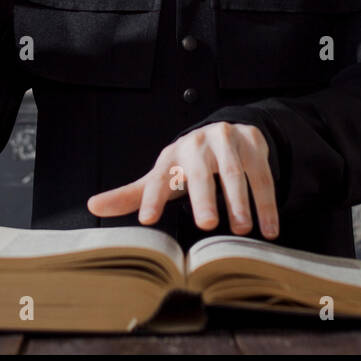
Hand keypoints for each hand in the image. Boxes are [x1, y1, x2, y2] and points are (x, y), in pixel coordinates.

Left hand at [86, 122, 279, 238]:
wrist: (226, 131)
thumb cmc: (187, 164)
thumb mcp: (161, 176)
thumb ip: (132, 195)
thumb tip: (92, 206)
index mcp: (171, 156)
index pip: (159, 178)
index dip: (152, 198)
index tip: (147, 220)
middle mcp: (197, 144)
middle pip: (200, 173)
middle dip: (202, 197)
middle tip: (206, 224)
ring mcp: (226, 140)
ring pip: (233, 173)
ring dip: (239, 201)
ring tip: (241, 229)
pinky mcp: (252, 142)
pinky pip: (261, 175)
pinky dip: (267, 203)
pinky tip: (268, 228)